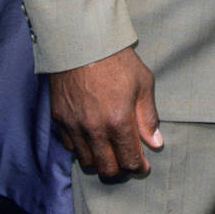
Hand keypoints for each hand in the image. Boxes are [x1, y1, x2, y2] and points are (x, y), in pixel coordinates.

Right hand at [49, 46, 162, 178]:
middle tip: (127, 164)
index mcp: (118, 121)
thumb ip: (148, 117)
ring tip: (110, 154)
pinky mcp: (59, 119)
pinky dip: (82, 149)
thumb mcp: (143, 83)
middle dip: (120, 171)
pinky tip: (92, 140)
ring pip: (87, 162)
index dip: (138, 168)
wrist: (82, 42)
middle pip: (107, 169)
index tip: (142, 166)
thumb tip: (155, 143)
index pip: (129, 160)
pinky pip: (70, 147)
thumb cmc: (117, 60)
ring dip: (100, 163)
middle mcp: (94, 129)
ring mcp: (74, 126)